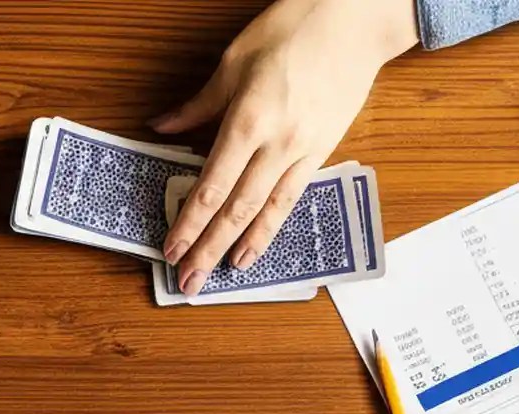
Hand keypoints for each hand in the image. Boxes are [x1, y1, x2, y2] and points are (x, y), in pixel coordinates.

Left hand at [151, 0, 418, 295]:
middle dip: (208, 249)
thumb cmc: (294, 28)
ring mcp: (303, 151)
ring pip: (265, 212)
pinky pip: (291, 199)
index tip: (171, 249)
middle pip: (235, 209)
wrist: (357, 19)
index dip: (189, 223)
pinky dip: (271, 228)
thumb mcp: (233, 61)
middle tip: (188, 281)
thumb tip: (161, 126)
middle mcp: (276, 143)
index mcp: (248, 120)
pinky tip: (254, 250)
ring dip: (238, 248)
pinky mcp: (322, 151)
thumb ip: (197, 105)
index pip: (211, 186)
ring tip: (220, 277)